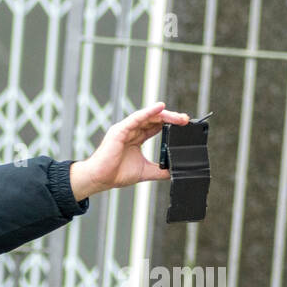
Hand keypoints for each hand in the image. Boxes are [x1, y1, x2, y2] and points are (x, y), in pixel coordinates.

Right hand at [70, 102, 190, 200]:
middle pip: (154, 119)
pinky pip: (137, 117)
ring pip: (148, 116)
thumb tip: (174, 171)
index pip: (156, 127)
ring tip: (179, 117)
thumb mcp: (145, 172)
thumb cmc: (116, 174)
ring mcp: (126, 128)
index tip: (184, 126)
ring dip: (165, 115)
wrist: (101, 178)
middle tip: (185, 120)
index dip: (170, 125)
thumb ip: (159, 170)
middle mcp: (131, 130)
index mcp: (136, 138)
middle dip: (171, 118)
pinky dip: (149, 112)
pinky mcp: (120, 130)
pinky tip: (161, 108)